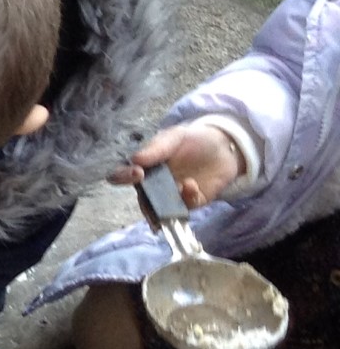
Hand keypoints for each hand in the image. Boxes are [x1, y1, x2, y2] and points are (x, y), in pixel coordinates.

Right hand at [109, 122, 244, 208]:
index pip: (122, 175)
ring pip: (160, 211)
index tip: (136, 173)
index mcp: (143, 167)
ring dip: (165, 208)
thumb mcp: (174, 137)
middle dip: (145, 203)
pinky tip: (192, 186)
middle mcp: (153, 185)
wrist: (226, 147)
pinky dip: (187, 199)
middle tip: (153, 196)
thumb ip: (156, 148)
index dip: (122, 177)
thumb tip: (135, 159)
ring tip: (177, 191)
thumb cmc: (194, 140)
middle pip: (141, 200)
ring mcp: (172, 196)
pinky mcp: (191, 203)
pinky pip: (185, 208)